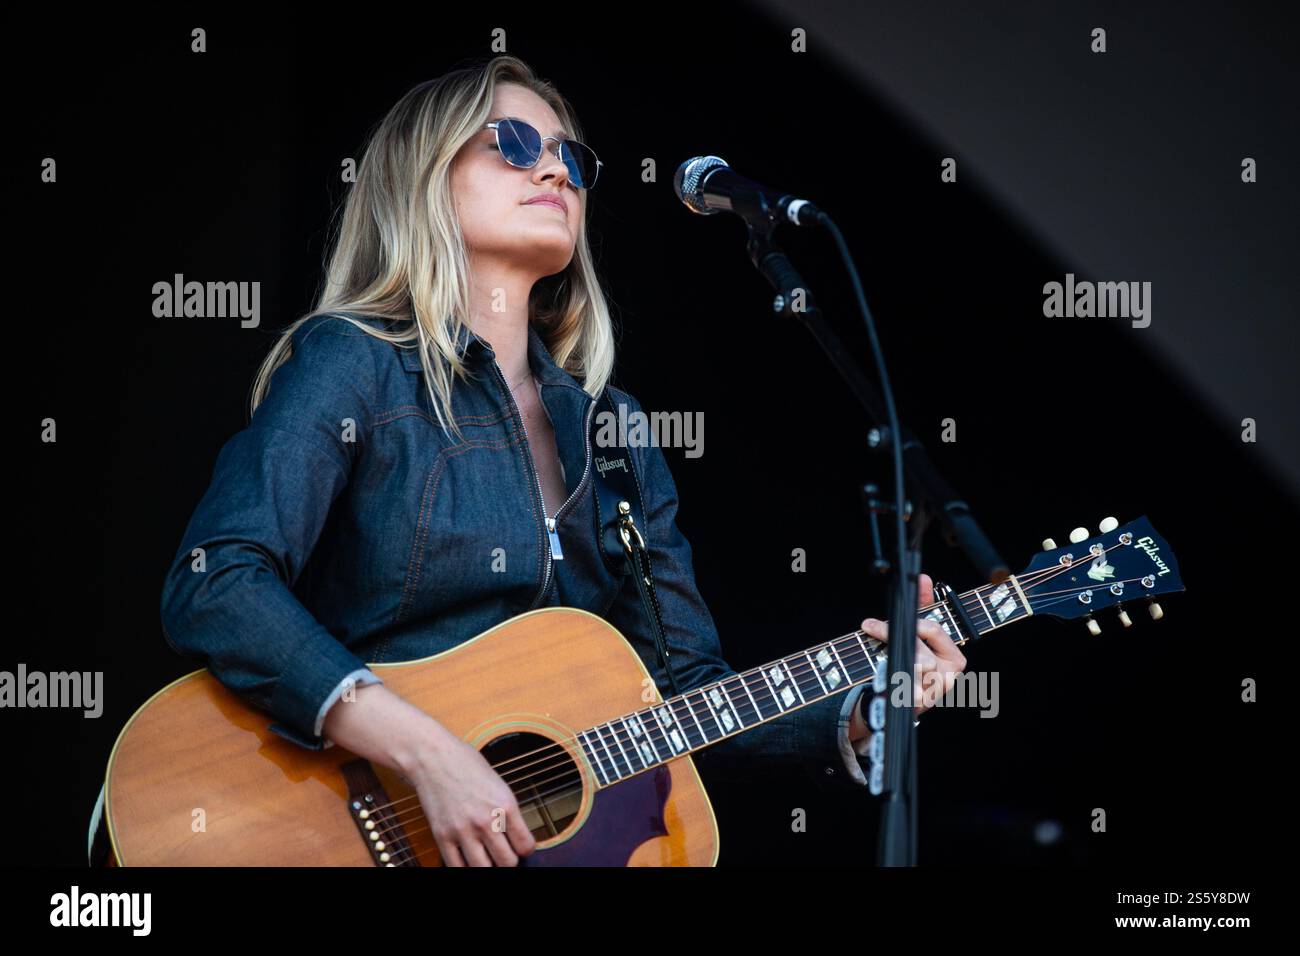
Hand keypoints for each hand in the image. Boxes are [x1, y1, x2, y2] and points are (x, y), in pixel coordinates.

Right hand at [403, 731, 537, 866]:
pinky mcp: (442, 837)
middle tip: (502, 852)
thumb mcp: (498, 784)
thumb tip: (516, 837)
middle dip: (507, 860)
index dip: (524, 849)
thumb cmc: (465, 764)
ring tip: (485, 856)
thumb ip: (507, 812)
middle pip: (507, 863)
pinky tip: (467, 857)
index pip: (526, 846)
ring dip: (487, 865)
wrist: (432, 757)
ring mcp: (462, 831)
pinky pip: (457, 867)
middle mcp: (486, 820)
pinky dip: (464, 866)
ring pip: (483, 869)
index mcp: (505, 805)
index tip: (519, 846)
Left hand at [848, 573, 967, 741]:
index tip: (879, 620)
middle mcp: (948, 678)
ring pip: (906, 670)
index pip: (933, 629)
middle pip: (919, 651)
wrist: (903, 701)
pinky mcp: (914, 708)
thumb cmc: (915, 661)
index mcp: (956, 658)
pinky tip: (876, 675)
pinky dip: (883, 680)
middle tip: (869, 627)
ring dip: (883, 658)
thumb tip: (924, 578)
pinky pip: (896, 689)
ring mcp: (932, 695)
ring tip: (870, 651)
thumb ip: (924, 606)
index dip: (908, 620)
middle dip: (890, 636)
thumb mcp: (921, 631)